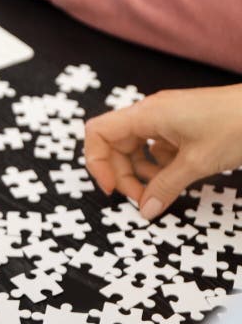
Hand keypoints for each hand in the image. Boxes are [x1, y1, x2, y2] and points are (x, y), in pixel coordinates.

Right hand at [85, 83, 241, 219]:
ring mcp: (166, 117)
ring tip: (159, 191)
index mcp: (146, 114)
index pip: (97, 133)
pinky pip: (156, 147)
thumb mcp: (197, 163)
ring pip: (134, 147)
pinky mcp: (181, 124)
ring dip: (140, 172)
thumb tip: (146, 210)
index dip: (96, 163)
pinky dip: (160, 166)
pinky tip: (177, 177)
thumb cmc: (239, 124)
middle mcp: (151, 112)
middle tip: (141, 199)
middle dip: (122, 174)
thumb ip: (166, 187)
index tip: (112, 188)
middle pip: (114, 144)